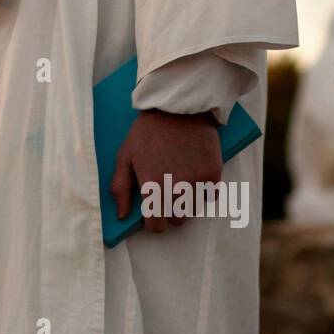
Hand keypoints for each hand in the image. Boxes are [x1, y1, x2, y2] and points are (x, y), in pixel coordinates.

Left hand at [111, 110, 220, 233]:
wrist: (178, 107)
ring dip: (188, 201)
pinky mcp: (213, 172)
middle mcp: (176, 188)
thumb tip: (122, 216)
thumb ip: (120, 189)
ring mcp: (197, 181)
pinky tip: (194, 172)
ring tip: (181, 181)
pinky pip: (210, 194)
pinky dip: (204, 188)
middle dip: (171, 211)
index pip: (157, 226)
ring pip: (195, 209)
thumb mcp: (125, 156)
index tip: (154, 214)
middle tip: (168, 192)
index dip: (154, 223)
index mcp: (152, 187)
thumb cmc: (147, 132)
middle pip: (178, 220)